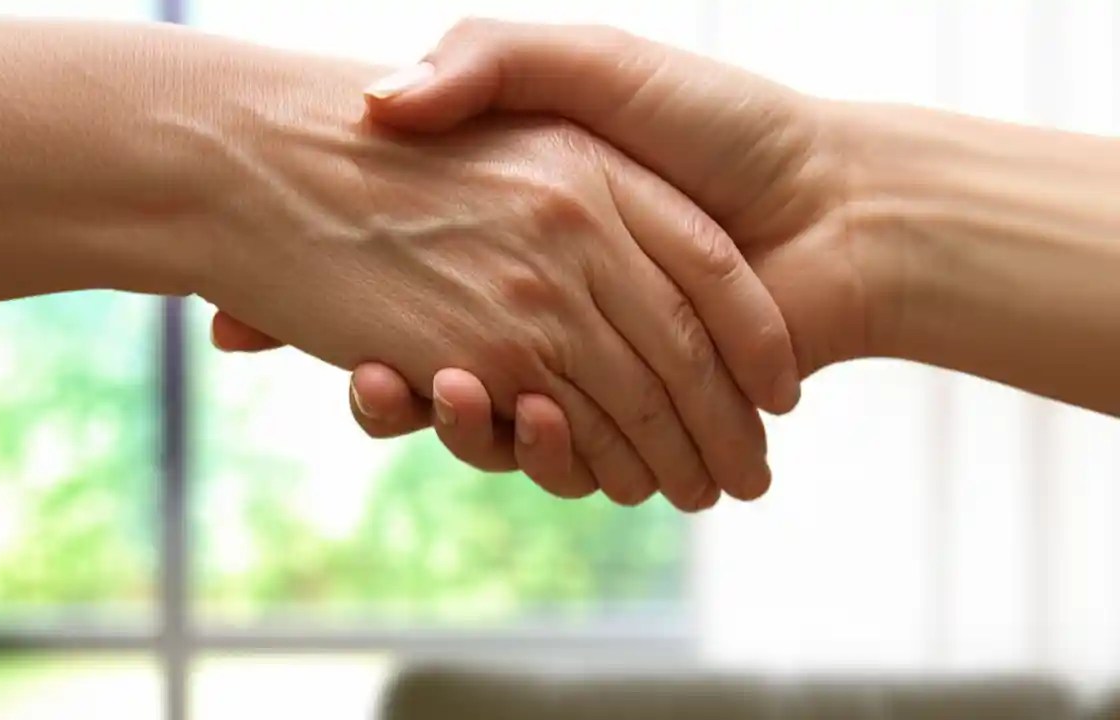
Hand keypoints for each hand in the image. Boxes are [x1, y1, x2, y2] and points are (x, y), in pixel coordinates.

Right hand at [295, 20, 883, 492]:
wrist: (846, 203)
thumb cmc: (724, 123)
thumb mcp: (586, 63)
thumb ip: (490, 61)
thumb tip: (379, 101)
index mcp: (539, 223)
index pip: (444, 263)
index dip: (379, 264)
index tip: (309, 287)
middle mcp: (559, 293)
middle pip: (456, 342)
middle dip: (407, 357)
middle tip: (303, 357)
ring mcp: (588, 356)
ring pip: (506, 407)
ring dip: (462, 412)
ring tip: (437, 384)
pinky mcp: (623, 413)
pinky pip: (563, 450)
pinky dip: (539, 454)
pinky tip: (527, 424)